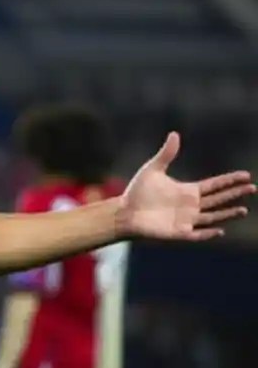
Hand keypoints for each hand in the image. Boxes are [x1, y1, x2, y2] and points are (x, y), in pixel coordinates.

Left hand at [117, 132, 254, 240]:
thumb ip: (166, 154)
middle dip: (235, 194)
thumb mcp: (153, 170)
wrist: (124, 212)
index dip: (230, 180)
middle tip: (253, 188)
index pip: (215, 185)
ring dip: (228, 214)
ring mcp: (187, 220)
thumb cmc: (137, 192)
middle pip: (219, 200)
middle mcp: (191, 206)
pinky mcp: (179, 232)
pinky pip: (198, 234)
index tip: (246, 176)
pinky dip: (208, 233)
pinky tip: (220, 230)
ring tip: (244, 210)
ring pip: (213, 217)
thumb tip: (175, 133)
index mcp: (188, 191)